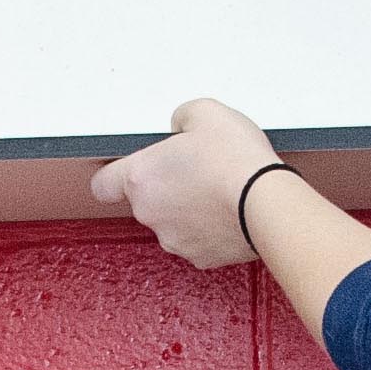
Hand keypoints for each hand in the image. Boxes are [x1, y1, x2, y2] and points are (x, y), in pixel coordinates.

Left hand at [91, 96, 282, 270]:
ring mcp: (174, 239)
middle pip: (146, 201)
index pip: (103, 185)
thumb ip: (181, 118)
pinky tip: (229, 211)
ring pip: (172, 222)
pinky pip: (198, 240)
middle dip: (166, 187)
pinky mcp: (201, 257)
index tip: (127, 171)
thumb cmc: (236, 160)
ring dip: (188, 209)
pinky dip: (209, 229)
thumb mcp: (205, 112)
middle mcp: (150, 213)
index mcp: (141, 178)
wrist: (268, 204)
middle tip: (196, 169)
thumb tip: (181, 128)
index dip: (113, 177)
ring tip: (218, 191)